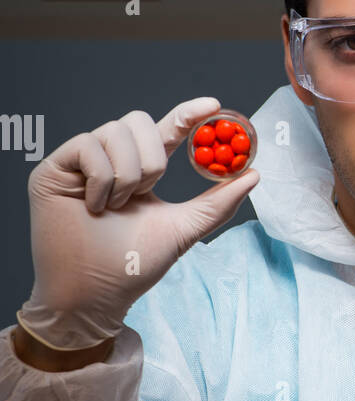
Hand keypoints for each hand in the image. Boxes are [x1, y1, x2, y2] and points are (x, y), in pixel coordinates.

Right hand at [18, 98, 258, 350]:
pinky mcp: (55, 168)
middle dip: (151, 158)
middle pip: (138, 120)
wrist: (96, 294)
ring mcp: (81, 162)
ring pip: (115, 132)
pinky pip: (87, 145)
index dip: (188, 113)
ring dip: (126, 175)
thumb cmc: (133, 266)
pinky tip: (94, 206)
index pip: (164, 130)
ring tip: (114, 208)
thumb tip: (253, 175)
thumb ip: (217, 202)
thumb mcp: (183, 228)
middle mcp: (110, 159)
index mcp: (139, 170)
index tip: (214, 106)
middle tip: (145, 192)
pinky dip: (100, 178)